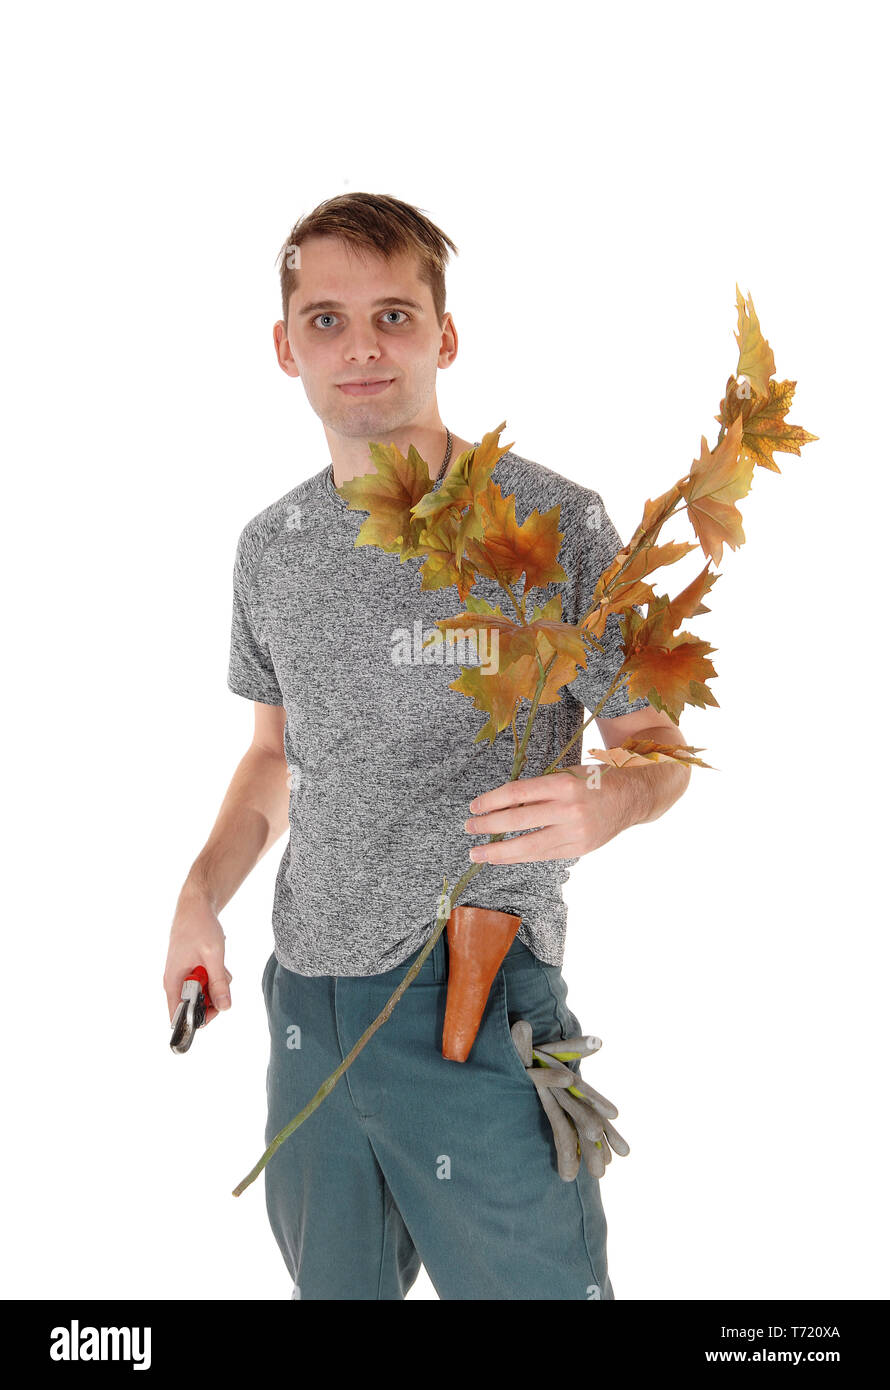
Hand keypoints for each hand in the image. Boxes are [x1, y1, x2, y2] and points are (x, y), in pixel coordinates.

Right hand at [163, 887, 232, 1026]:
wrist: (196, 905)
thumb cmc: (199, 927)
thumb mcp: (213, 956)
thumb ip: (218, 983)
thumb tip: (225, 1007)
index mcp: (172, 982)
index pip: (177, 1016)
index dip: (195, 1020)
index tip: (215, 1012)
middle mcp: (175, 982)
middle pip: (194, 1006)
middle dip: (213, 999)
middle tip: (223, 983)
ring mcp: (183, 975)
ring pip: (203, 994)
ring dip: (216, 985)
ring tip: (220, 967)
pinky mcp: (191, 969)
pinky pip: (205, 982)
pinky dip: (216, 976)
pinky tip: (219, 962)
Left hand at [463, 766, 625, 863]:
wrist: (631, 798)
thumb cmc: (593, 781)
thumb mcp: (566, 774)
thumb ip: (538, 789)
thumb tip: (501, 804)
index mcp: (563, 784)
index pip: (516, 793)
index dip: (491, 801)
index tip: (474, 807)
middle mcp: (568, 809)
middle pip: (517, 820)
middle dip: (488, 826)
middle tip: (468, 828)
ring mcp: (574, 833)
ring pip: (528, 845)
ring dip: (498, 851)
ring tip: (477, 854)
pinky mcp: (578, 849)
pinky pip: (543, 855)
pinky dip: (520, 856)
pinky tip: (503, 857)